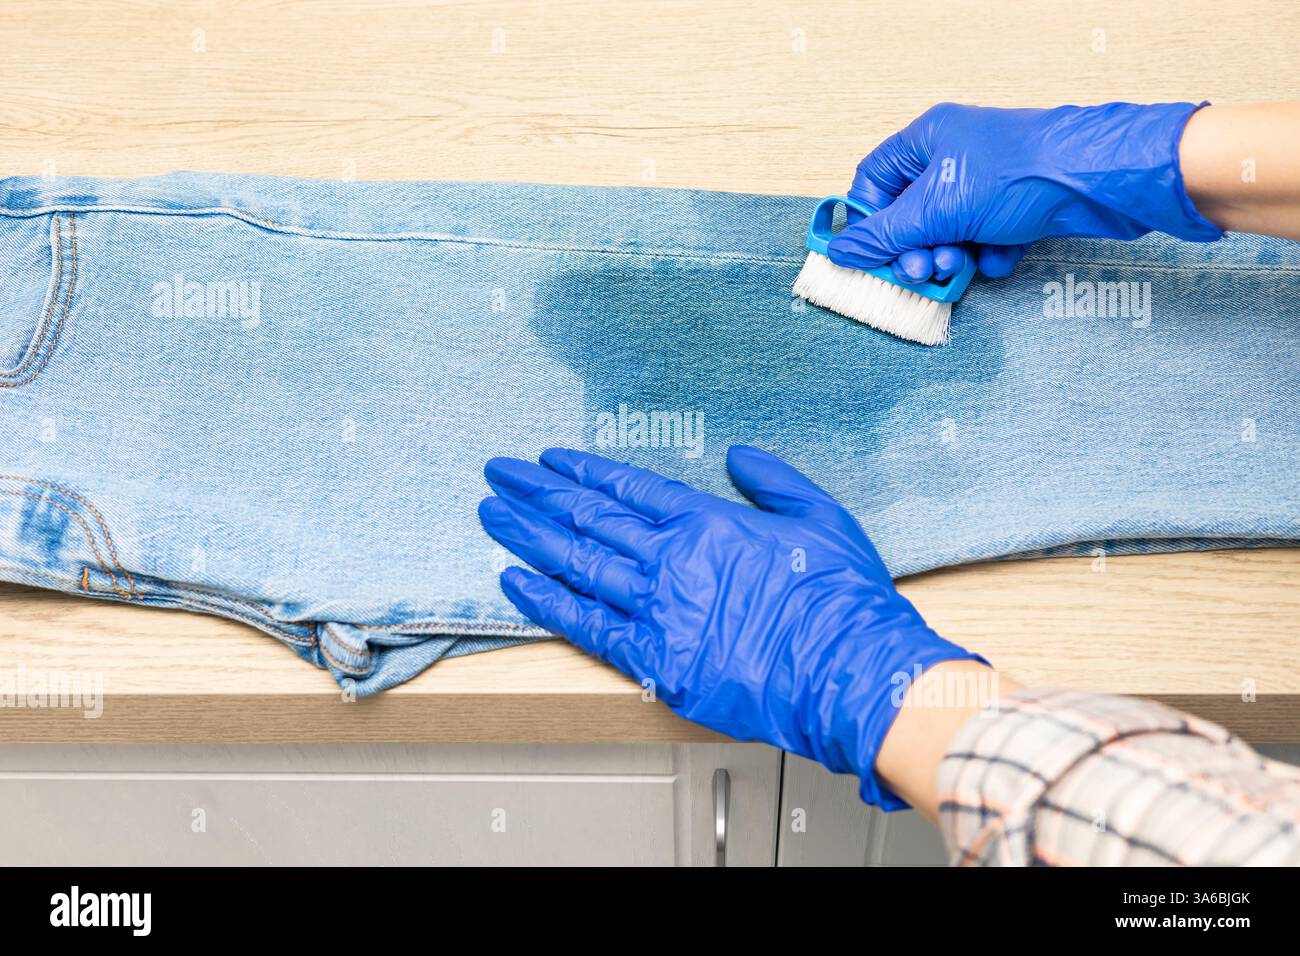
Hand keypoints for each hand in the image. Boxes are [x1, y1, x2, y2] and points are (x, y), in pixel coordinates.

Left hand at [478, 446, 983, 808]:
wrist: (847, 671)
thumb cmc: (839, 599)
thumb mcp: (820, 516)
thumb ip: (773, 481)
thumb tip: (738, 456)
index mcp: (706, 522)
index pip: (627, 487)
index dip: (581, 471)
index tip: (548, 459)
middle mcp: (671, 559)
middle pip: (588, 518)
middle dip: (537, 493)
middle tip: (498, 474)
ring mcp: (657, 609)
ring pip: (576, 564)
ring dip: (528, 536)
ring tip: (492, 514)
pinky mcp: (654, 659)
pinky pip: (585, 625)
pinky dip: (546, 602)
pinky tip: (513, 580)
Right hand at [829, 101, 1222, 285]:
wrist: (1097, 181)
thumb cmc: (1018, 174)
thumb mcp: (936, 209)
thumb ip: (884, 236)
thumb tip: (842, 251)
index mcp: (927, 139)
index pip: (873, 182)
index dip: (867, 221)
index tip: (867, 256)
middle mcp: (953, 156)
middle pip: (909, 214)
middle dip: (912, 248)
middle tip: (920, 271)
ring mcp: (986, 183)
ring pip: (946, 232)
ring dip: (947, 256)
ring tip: (961, 264)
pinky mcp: (1015, 207)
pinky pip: (983, 240)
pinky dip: (987, 254)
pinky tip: (1002, 255)